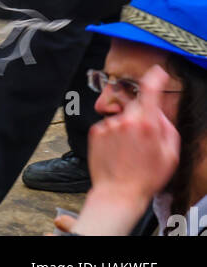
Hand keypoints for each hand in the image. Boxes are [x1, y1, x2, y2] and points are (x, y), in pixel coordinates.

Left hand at [62, 66, 179, 235]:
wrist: (118, 194)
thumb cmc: (146, 178)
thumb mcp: (170, 156)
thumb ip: (167, 128)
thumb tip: (159, 112)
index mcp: (147, 124)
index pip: (150, 90)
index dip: (155, 77)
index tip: (157, 72)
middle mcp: (126, 120)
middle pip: (136, 107)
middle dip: (142, 117)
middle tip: (144, 140)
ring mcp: (109, 125)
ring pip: (121, 119)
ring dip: (126, 130)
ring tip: (128, 152)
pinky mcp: (96, 132)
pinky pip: (108, 128)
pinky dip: (113, 137)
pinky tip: (117, 153)